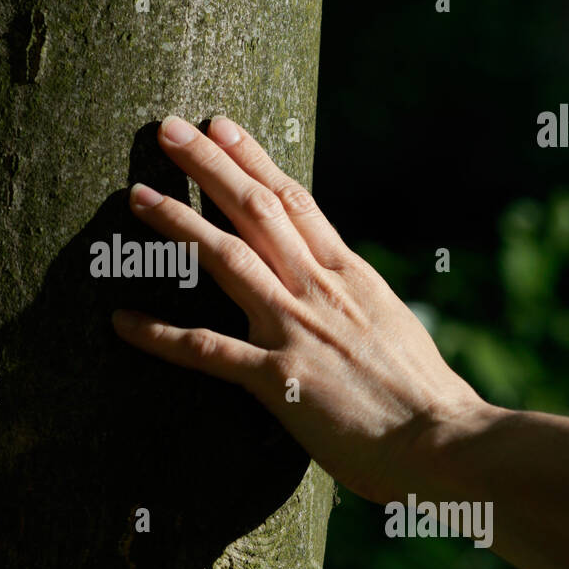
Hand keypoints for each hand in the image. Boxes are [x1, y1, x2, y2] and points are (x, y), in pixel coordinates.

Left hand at [112, 115, 488, 504]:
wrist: (446, 441)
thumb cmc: (427, 398)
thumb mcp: (392, 330)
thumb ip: (356, 307)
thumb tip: (337, 298)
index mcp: (350, 276)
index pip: (295, 201)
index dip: (253, 160)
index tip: (222, 127)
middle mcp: (319, 290)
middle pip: (255, 211)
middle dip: (210, 166)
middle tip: (169, 130)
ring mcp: (296, 329)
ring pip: (228, 259)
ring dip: (179, 224)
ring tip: (137, 195)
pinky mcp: (278, 377)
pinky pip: (207, 350)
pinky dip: (160, 336)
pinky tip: (122, 322)